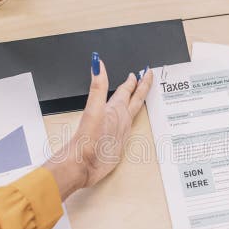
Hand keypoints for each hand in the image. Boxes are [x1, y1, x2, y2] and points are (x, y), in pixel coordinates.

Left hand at [43, 57, 152, 195]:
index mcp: (112, 108)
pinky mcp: (119, 142)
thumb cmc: (85, 140)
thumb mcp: (94, 109)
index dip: (136, 81)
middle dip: (140, 86)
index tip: (144, 71)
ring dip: (138, 100)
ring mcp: (118, 129)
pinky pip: (131, 126)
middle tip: (148, 74)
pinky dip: (136, 118)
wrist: (81, 164)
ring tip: (144, 91)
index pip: (127, 90)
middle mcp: (116, 117)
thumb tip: (97, 63)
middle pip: (131, 97)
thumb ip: (98, 87)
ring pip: (132, 110)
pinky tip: (133, 117)